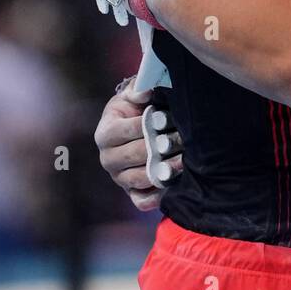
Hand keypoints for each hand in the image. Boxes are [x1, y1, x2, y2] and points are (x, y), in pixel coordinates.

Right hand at [94, 85, 182, 211]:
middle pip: (137, 154)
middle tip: (183, 139)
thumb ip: (138, 89)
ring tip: (185, 161)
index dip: (149, 124)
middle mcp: (108, 159)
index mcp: (105, 133)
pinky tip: (173, 188)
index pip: (128, 130)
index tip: (168, 119)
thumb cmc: (136, 107)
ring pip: (141, 178)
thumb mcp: (133, 94)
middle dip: (161, 146)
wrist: (136, 128)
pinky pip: (141, 200)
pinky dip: (156, 197)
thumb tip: (145, 92)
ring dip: (165, 170)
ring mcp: (119, 178)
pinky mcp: (131, 192)